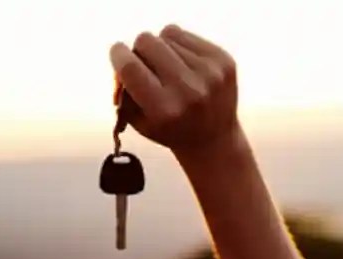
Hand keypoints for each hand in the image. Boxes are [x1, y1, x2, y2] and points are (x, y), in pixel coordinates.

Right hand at [109, 26, 238, 155]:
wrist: (215, 140)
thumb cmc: (170, 130)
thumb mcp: (138, 121)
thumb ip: (123, 89)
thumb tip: (120, 57)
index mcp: (164, 109)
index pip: (130, 67)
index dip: (118, 54)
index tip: (118, 53)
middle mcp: (189, 90)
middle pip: (148, 42)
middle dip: (141, 50)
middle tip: (146, 64)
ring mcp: (210, 73)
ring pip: (168, 34)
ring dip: (163, 48)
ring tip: (171, 69)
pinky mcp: (224, 61)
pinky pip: (187, 35)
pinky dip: (180, 46)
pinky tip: (186, 65)